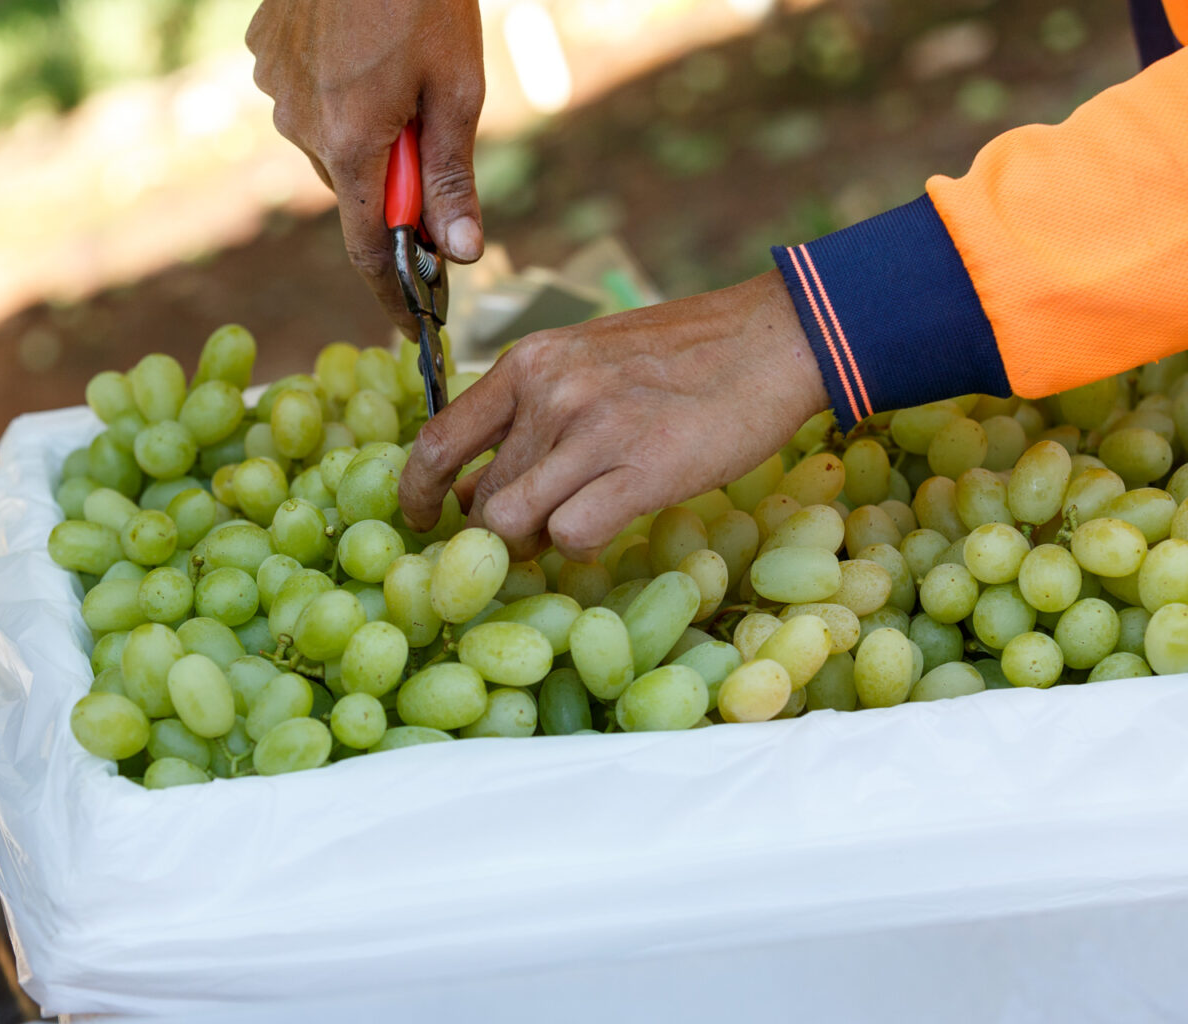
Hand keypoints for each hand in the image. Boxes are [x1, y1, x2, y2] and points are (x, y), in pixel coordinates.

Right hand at [246, 0, 485, 332]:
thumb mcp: (459, 89)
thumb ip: (453, 178)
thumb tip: (461, 253)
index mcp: (350, 143)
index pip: (368, 249)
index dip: (392, 295)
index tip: (412, 327)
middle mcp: (299, 125)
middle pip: (354, 189)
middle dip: (392, 179)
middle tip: (431, 124)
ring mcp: (274, 88)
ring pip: (329, 141)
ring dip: (364, 129)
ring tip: (393, 65)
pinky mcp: (262, 53)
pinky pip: (303, 96)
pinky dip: (336, 90)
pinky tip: (359, 46)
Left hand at [398, 270, 829, 560]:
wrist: (773, 338)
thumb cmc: (679, 356)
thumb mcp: (584, 362)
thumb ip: (527, 417)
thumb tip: (470, 492)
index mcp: (528, 364)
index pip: (439, 440)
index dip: (419, 492)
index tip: (423, 520)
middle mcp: (550, 394)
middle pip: (482, 499)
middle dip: (498, 534)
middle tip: (535, 534)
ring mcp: (594, 431)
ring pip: (516, 525)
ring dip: (538, 543)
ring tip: (573, 526)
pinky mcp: (643, 468)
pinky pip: (573, 536)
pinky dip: (582, 547)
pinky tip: (611, 524)